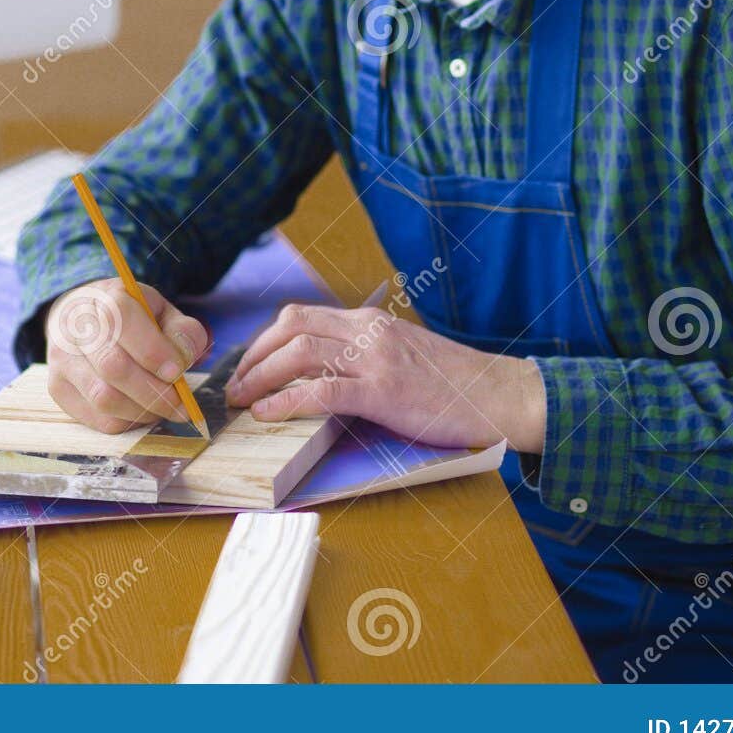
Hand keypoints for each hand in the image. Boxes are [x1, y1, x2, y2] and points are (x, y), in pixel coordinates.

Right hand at [43, 279, 210, 434]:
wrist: (81, 319)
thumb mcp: (162, 312)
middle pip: (113, 367)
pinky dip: (128, 421)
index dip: (153, 350)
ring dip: (143, 410)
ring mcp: (62, 360)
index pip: (122, 320)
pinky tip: (140, 409)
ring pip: (104, 399)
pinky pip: (98, 419)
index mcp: (105, 299)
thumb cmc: (132, 319)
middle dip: (154, 392)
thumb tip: (182, 360)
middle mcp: (76, 328)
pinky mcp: (58, 389)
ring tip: (161, 406)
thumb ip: (182, 331)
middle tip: (180, 404)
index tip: (177, 371)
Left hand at [224, 303, 546, 450]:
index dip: (263, 341)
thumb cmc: (451, 384)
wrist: (498, 394)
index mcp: (369, 321)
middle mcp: (367, 331)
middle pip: (290, 328)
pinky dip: (286, 402)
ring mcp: (375, 358)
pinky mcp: (383, 390)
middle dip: (252, 356)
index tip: (245, 366)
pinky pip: (322, 391)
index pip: (300, 317)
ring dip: (260, 377)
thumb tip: (318, 375)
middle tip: (234, 386)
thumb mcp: (400, 355)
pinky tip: (266, 415)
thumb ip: (362, 355)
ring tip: (242, 401)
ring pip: (299, 353)